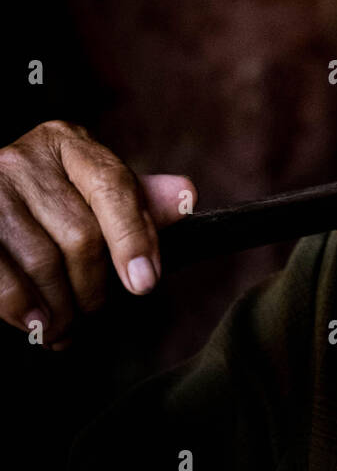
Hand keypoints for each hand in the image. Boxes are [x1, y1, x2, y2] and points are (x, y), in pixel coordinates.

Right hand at [0, 119, 196, 348]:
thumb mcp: (95, 193)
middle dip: (95, 288)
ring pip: (43, 262)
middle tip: (95, 313)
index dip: (133, 237)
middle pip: (81, 234)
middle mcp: (28, 158)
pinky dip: (22, 308)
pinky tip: (38, 325)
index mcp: (71, 144)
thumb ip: (139, 201)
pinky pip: (2, 276)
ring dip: (62, 307)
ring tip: (68, 325)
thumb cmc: (52, 203)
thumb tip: (185, 196)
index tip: (145, 283)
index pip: (113, 187)